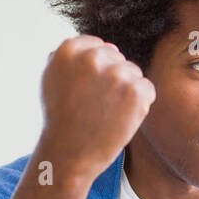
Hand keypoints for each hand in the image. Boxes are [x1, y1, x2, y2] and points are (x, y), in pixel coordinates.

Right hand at [40, 35, 155, 182]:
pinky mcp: (135, 91)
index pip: (97, 46)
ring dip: (126, 91)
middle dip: (112, 78)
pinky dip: (140, 104)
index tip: (90, 89)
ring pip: (133, 73)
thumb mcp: (51, 79)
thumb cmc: (61, 119)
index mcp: (69, 49)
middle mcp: (93, 57)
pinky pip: (147, 89)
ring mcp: (116, 74)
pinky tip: (121, 118)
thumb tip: (94, 46)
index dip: (97, 69)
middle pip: (116, 58)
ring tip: (108, 112)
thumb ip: (70, 58)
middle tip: (98, 104)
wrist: (70, 153)